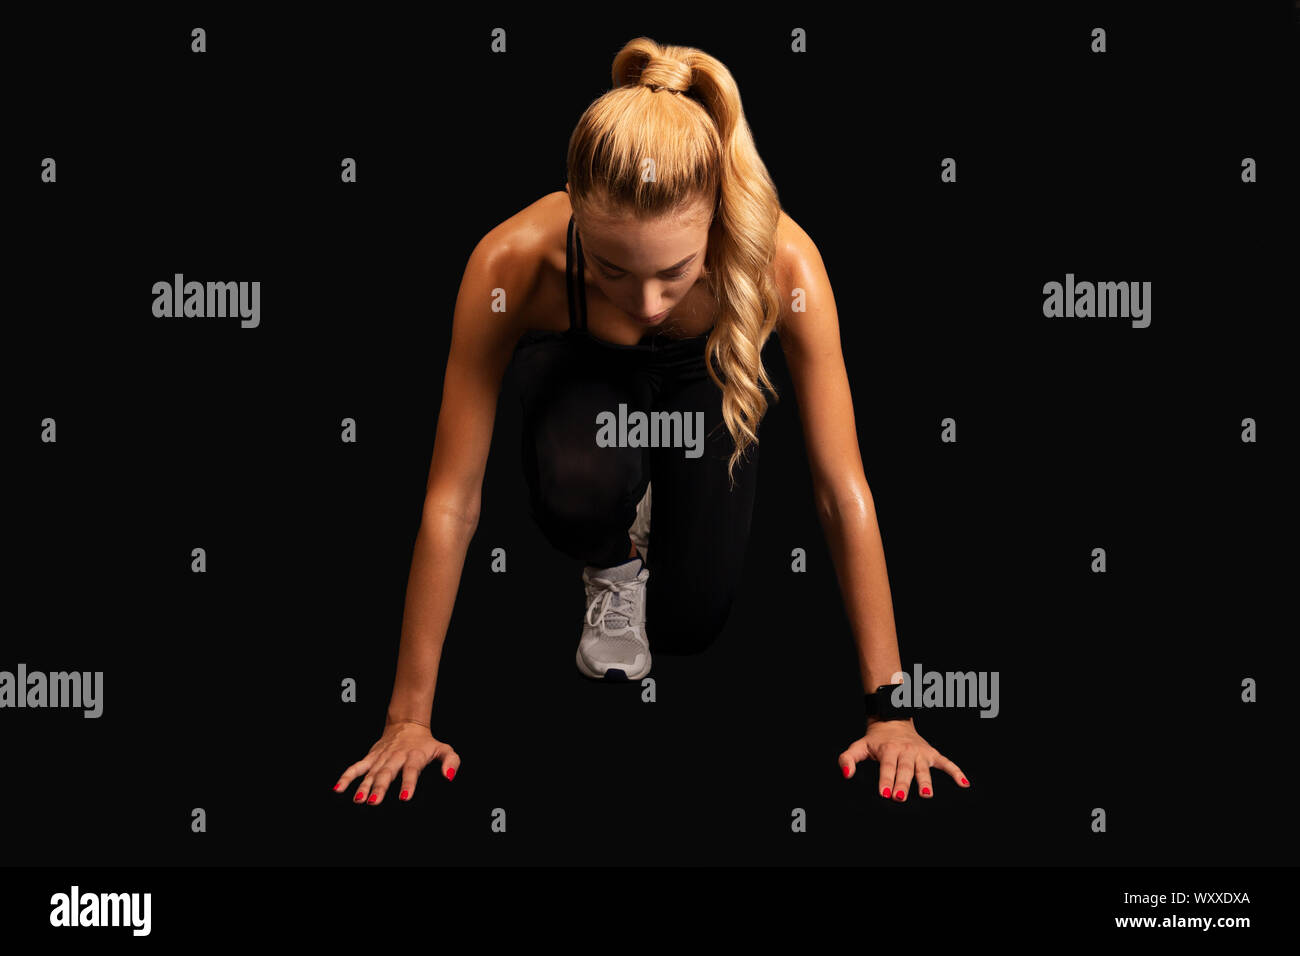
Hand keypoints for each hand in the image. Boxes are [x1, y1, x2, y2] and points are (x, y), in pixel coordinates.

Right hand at [333, 720, 459, 804]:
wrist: (407, 724)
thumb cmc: (426, 743)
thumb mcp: (444, 748)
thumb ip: (451, 761)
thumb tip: (449, 776)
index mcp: (414, 756)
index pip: (411, 770)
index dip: (408, 783)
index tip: (404, 797)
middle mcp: (396, 756)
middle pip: (387, 773)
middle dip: (380, 787)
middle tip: (374, 802)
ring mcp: (381, 757)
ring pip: (371, 772)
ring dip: (363, 785)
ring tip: (358, 799)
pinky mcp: (371, 757)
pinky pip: (357, 766)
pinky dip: (347, 776)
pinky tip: (339, 788)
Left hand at [838, 718, 969, 800]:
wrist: (892, 719)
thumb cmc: (875, 739)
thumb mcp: (858, 745)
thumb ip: (848, 759)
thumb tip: (846, 775)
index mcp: (888, 749)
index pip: (887, 767)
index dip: (885, 780)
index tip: (885, 793)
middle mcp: (905, 751)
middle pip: (905, 769)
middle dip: (903, 783)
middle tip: (900, 797)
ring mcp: (920, 752)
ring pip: (923, 768)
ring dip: (925, 781)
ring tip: (926, 795)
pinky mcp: (931, 753)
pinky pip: (946, 763)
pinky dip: (956, 772)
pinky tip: (964, 783)